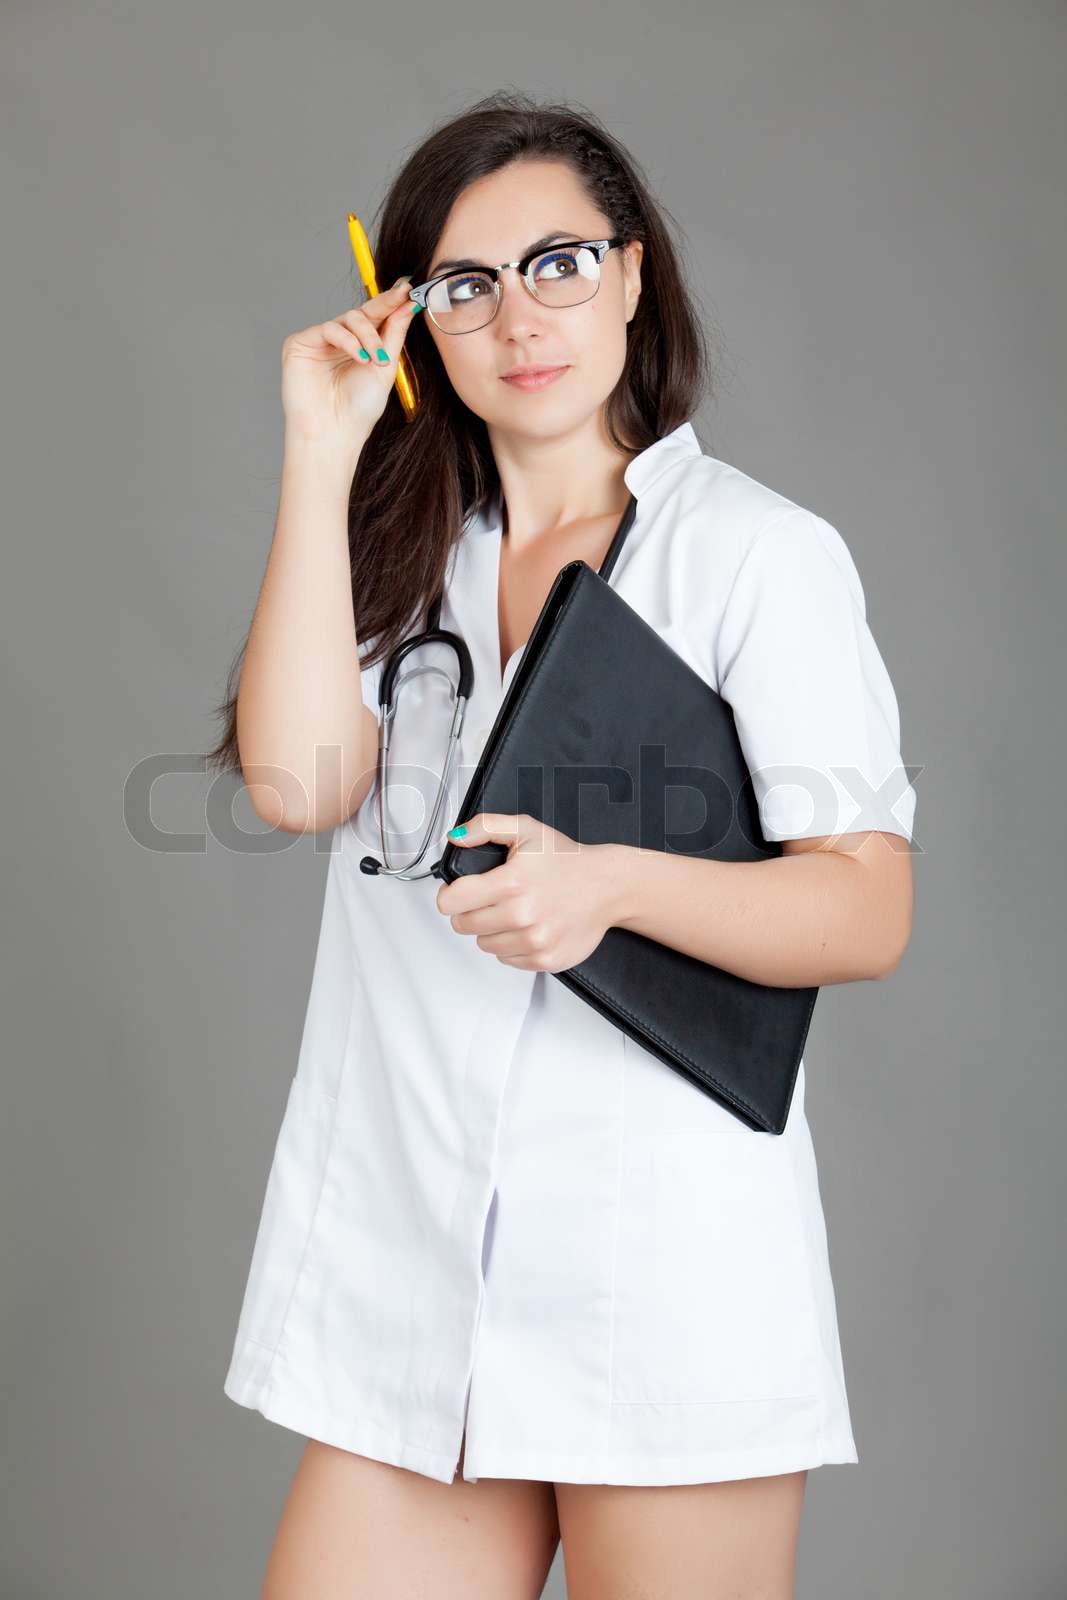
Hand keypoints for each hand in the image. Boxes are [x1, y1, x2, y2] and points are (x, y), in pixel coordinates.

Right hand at [280, 277, 420, 449]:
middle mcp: (340, 342)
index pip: (376, 317)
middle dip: (384, 309)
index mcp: (360, 347)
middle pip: (363, 313)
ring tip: (375, 360)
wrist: (334, 432)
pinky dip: (347, 341)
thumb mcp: (385, 367)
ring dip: (367, 336)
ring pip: (348, 319)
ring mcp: (320, 342)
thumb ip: (394, 334)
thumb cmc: (359, 409)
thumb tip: (408, 304)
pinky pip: (329, 329)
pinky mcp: (301, 343)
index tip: (409, 288)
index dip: (392, 301)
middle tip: (404, 302)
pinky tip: (359, 358)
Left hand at [434, 813, 620, 970]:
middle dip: (471, 911)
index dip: (451, 894)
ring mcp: (534, 941)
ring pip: (483, 944)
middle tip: (493, 898)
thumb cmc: (568, 860)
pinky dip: (511, 945)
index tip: (461, 890)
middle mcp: (521, 915)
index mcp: (511, 882)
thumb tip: (456, 837)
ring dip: (492, 930)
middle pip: (463, 925)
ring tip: (514, 912)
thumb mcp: (526, 829)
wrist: (608, 887)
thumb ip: (486, 827)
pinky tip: (528, 927)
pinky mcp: (545, 960)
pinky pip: (506, 959)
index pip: (451, 902)